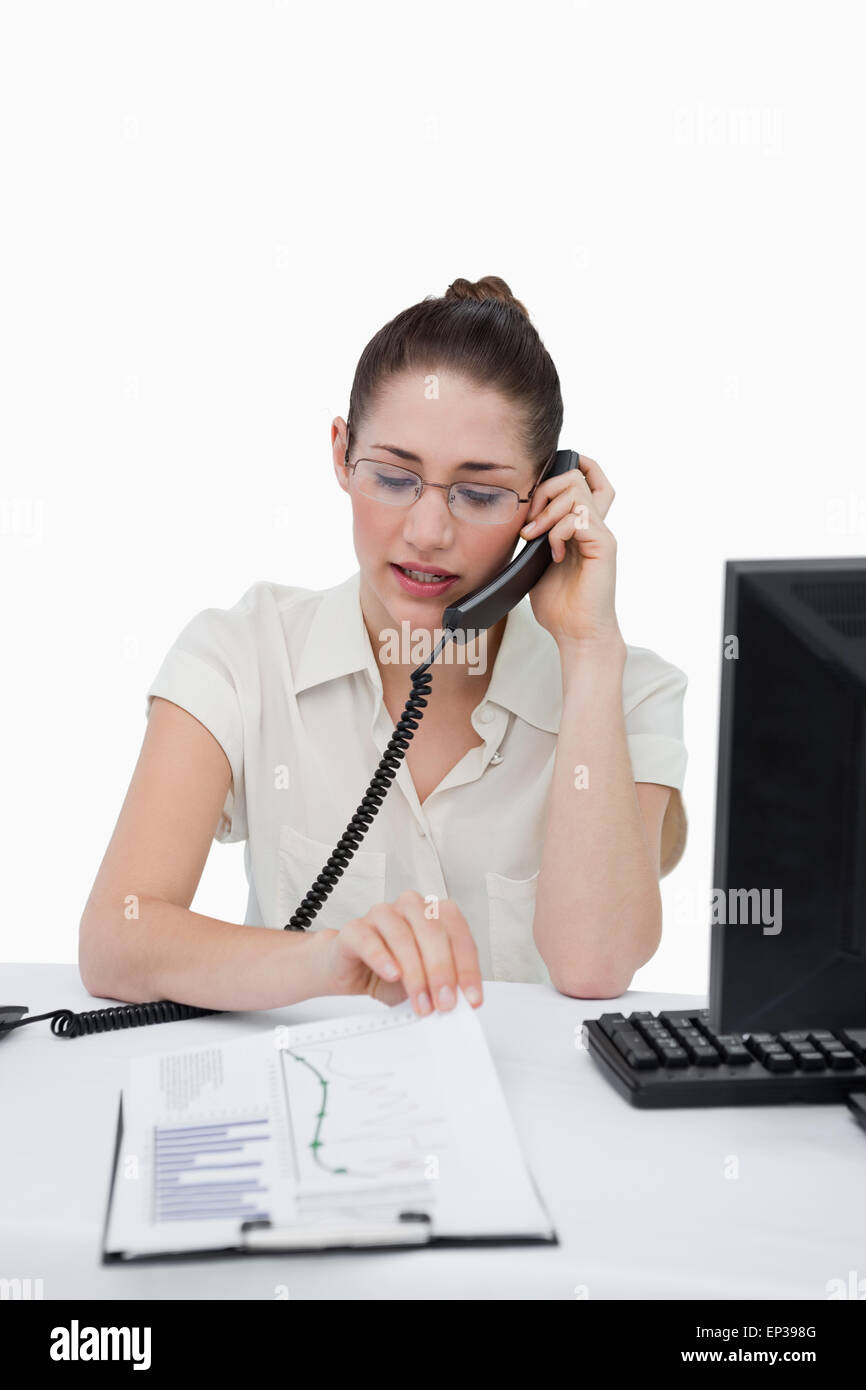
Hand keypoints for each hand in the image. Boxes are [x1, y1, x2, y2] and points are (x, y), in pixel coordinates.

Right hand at [312, 891, 483, 1016]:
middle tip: (445, 1001)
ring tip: (421, 1001)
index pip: (459, 935)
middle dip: (443, 971)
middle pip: (433, 932)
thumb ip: (445, 986)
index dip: (468, 968)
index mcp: (435, 915)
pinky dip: (382, 957)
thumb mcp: (426, 982)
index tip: (472, 998)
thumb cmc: (390, 972)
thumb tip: (463, 1002)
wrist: (350, 971)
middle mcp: (411, 908)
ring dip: (416, 973)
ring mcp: (382, 915)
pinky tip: (392, 975)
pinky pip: (368, 938)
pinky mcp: (354, 929)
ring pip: (403, 935)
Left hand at [519, 453, 622, 649]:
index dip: (564, 473)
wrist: (577, 634)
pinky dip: (558, 532)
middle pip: (576, 477)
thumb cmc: (559, 606)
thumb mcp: (536, 563)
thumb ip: (535, 537)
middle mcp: (595, 525)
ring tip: (535, 539)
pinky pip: (578, 517)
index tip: (536, 497)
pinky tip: (554, 555)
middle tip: (530, 524)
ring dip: (547, 513)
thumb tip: (518, 518)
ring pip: (575, 492)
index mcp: (581, 526)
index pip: (586, 479)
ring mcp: (601, 534)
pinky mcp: (604, 546)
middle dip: (544, 491)